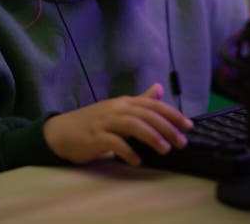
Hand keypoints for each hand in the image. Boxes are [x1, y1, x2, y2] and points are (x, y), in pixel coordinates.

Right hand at [42, 83, 192, 165]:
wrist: (61, 132)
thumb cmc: (92, 122)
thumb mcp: (118, 109)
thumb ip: (139, 101)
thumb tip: (159, 88)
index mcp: (124, 102)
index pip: (153, 104)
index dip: (172, 114)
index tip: (188, 126)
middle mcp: (117, 109)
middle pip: (147, 115)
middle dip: (167, 128)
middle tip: (182, 142)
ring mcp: (105, 122)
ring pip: (133, 125)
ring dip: (152, 137)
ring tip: (165, 150)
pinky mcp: (94, 137)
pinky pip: (114, 143)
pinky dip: (128, 151)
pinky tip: (138, 160)